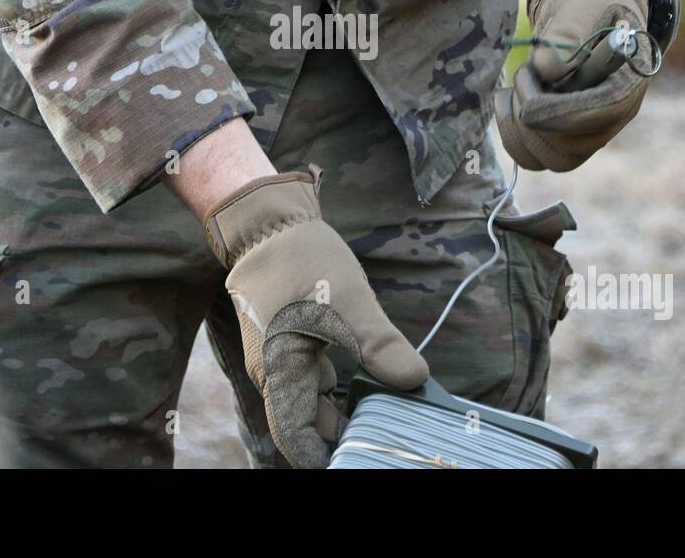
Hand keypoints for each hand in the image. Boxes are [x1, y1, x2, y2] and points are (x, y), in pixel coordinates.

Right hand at [202, 169, 427, 467]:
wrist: (269, 222)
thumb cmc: (301, 261)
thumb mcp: (348, 302)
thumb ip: (380, 346)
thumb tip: (414, 381)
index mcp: (282, 374)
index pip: (297, 439)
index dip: (324, 458)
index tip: (358, 462)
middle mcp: (278, 374)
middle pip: (312, 424)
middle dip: (346, 436)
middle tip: (389, 437)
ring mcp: (285, 358)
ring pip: (318, 401)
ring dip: (348, 411)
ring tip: (391, 415)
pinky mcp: (295, 342)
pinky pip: (319, 378)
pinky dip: (344, 387)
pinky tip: (376, 381)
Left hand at [496, 0, 651, 171]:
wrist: (587, 16)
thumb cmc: (587, 7)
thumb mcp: (582, 4)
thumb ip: (569, 29)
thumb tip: (547, 68)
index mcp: (626, 84)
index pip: (597, 115)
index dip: (556, 108)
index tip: (530, 82)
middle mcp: (613, 118)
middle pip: (568, 147)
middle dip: (533, 112)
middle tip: (527, 71)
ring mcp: (590, 134)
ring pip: (548, 159)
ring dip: (519, 125)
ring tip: (520, 83)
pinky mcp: (566, 140)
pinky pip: (535, 158)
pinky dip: (513, 133)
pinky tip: (510, 99)